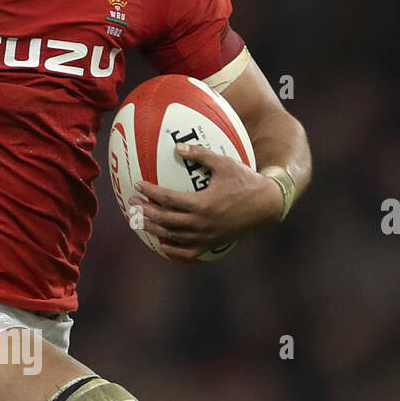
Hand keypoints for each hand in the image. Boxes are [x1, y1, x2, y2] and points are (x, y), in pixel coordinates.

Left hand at [133, 143, 282, 262]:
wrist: (267, 205)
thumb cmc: (246, 180)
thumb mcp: (225, 163)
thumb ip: (200, 155)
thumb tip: (177, 148)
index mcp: (202, 204)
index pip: (168, 199)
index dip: (150, 193)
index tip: (138, 186)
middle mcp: (201, 223)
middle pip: (165, 221)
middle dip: (145, 212)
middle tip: (132, 205)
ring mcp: (206, 237)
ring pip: (173, 237)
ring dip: (154, 230)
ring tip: (141, 222)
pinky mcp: (212, 244)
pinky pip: (188, 252)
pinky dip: (174, 250)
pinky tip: (163, 245)